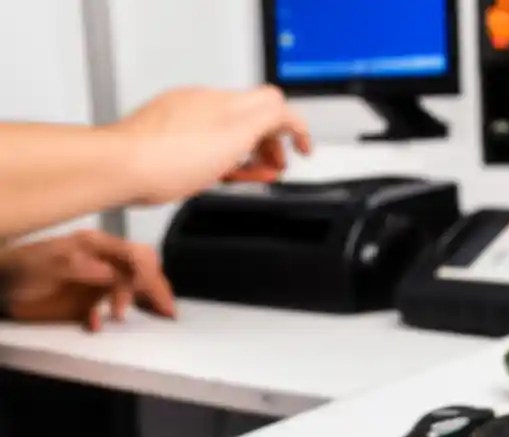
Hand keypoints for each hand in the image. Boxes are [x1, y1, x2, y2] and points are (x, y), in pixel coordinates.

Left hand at [0, 230, 176, 331]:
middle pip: (143, 271)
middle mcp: (103, 261)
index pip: (138, 255)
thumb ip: (82, 265)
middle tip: (166, 311)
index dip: (150, 273)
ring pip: (133, 289)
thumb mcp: (50, 263)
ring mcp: (97, 280)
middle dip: (157, 289)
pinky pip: (109, 308)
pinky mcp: (87, 300)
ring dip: (136, 303)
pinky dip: (106, 318)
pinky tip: (94, 324)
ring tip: (122, 318)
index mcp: (97, 246)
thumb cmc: (20, 269)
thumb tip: (113, 273)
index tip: (150, 293)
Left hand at [112, 85, 312, 204]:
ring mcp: (182, 117)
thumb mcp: (236, 137)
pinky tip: (214, 174)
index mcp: (225, 102)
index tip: (302, 149)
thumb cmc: (168, 159)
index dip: (294, 128)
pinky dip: (218, 156)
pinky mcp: (164, 134)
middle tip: (274, 166)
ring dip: (245, 152)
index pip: (275, 104)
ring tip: (248, 175)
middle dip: (270, 143)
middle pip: (252, 118)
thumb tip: (289, 117)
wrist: (118, 168)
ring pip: (227, 131)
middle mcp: (203, 103)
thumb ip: (269, 121)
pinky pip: (203, 141)